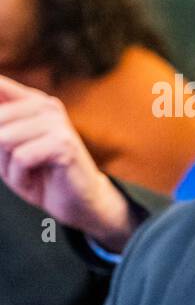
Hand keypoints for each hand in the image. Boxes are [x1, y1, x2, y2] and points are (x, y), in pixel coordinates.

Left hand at [0, 76, 134, 251]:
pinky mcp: (64, 143)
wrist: (77, 203)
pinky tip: (36, 180)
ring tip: (27, 174)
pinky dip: (20, 176)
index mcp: (31, 101)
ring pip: (4, 139)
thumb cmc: (37, 176)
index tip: (4, 139)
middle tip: (17, 167)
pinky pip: (22, 157)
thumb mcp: (6, 148)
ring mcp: (57, 122)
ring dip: (7, 166)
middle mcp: (46, 105)